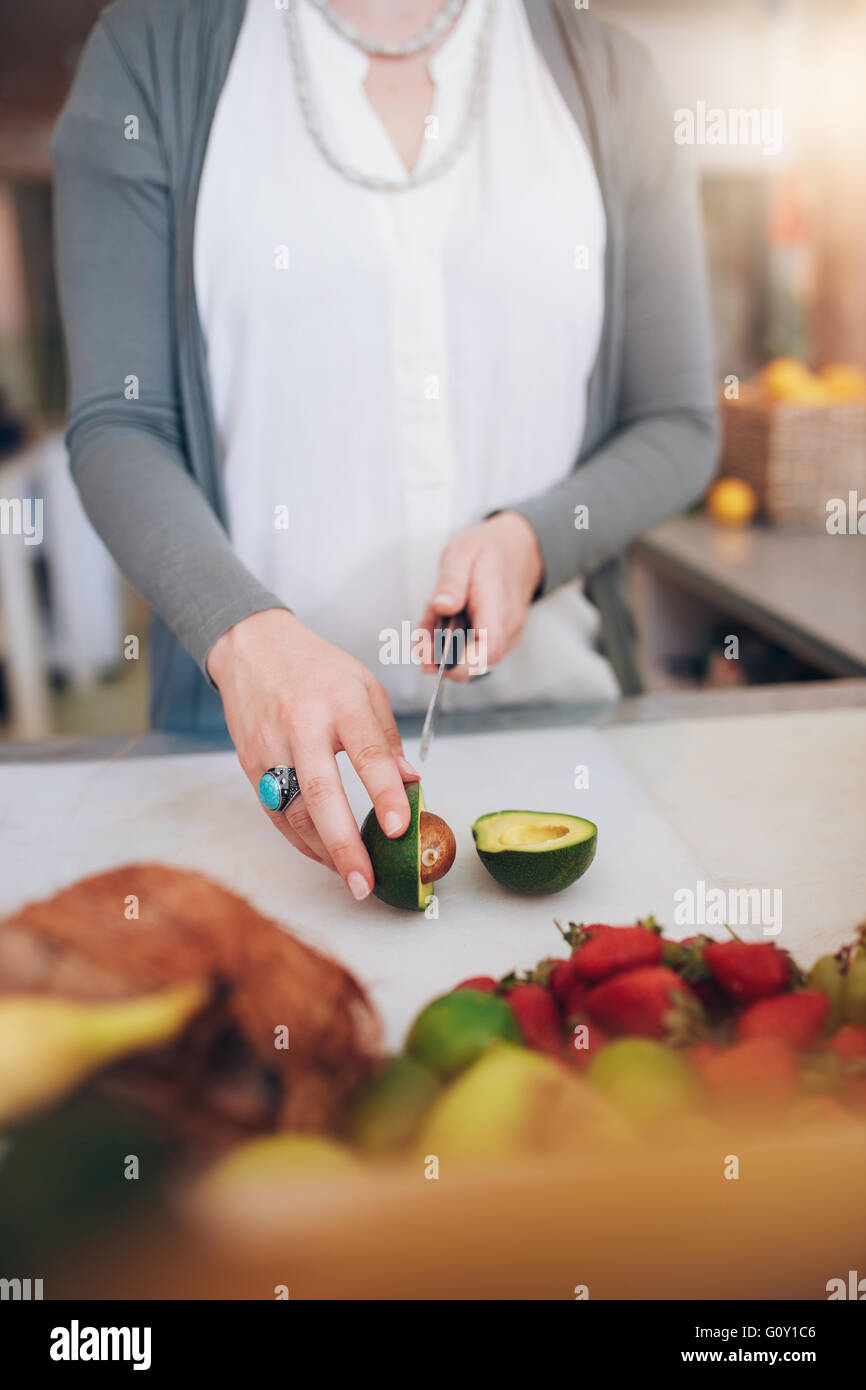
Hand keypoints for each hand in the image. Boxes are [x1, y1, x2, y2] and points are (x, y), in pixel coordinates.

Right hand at [207, 609, 417, 898]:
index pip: (366, 753)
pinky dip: (299, 840)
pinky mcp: (250, 763)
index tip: (400, 828)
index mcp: (341, 703)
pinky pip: (275, 812)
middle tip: (365, 882)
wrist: (251, 647)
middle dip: (345, 845)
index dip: (385, 793)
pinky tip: (323, 855)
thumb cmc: (316, 667)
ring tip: (351, 878)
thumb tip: (410, 782)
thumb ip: (386, 737)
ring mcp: (271, 747)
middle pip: (322, 794)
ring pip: (294, 812)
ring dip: (323, 852)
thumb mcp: (364, 685)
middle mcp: (303, 726)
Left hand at [419, 512, 543, 681]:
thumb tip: (441, 607)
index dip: (462, 664)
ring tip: (431, 619)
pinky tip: (440, 622)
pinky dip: (450, 642)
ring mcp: (505, 633)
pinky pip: (472, 649)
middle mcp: (507, 624)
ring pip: (471, 657)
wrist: (516, 547)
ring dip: (443, 647)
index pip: (489, 647)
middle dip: (441, 656)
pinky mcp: (497, 637)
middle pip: (477, 660)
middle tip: (420, 637)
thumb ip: (451, 581)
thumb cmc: (488, 549)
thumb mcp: (462, 551)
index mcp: (497, 602)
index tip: (434, 660)